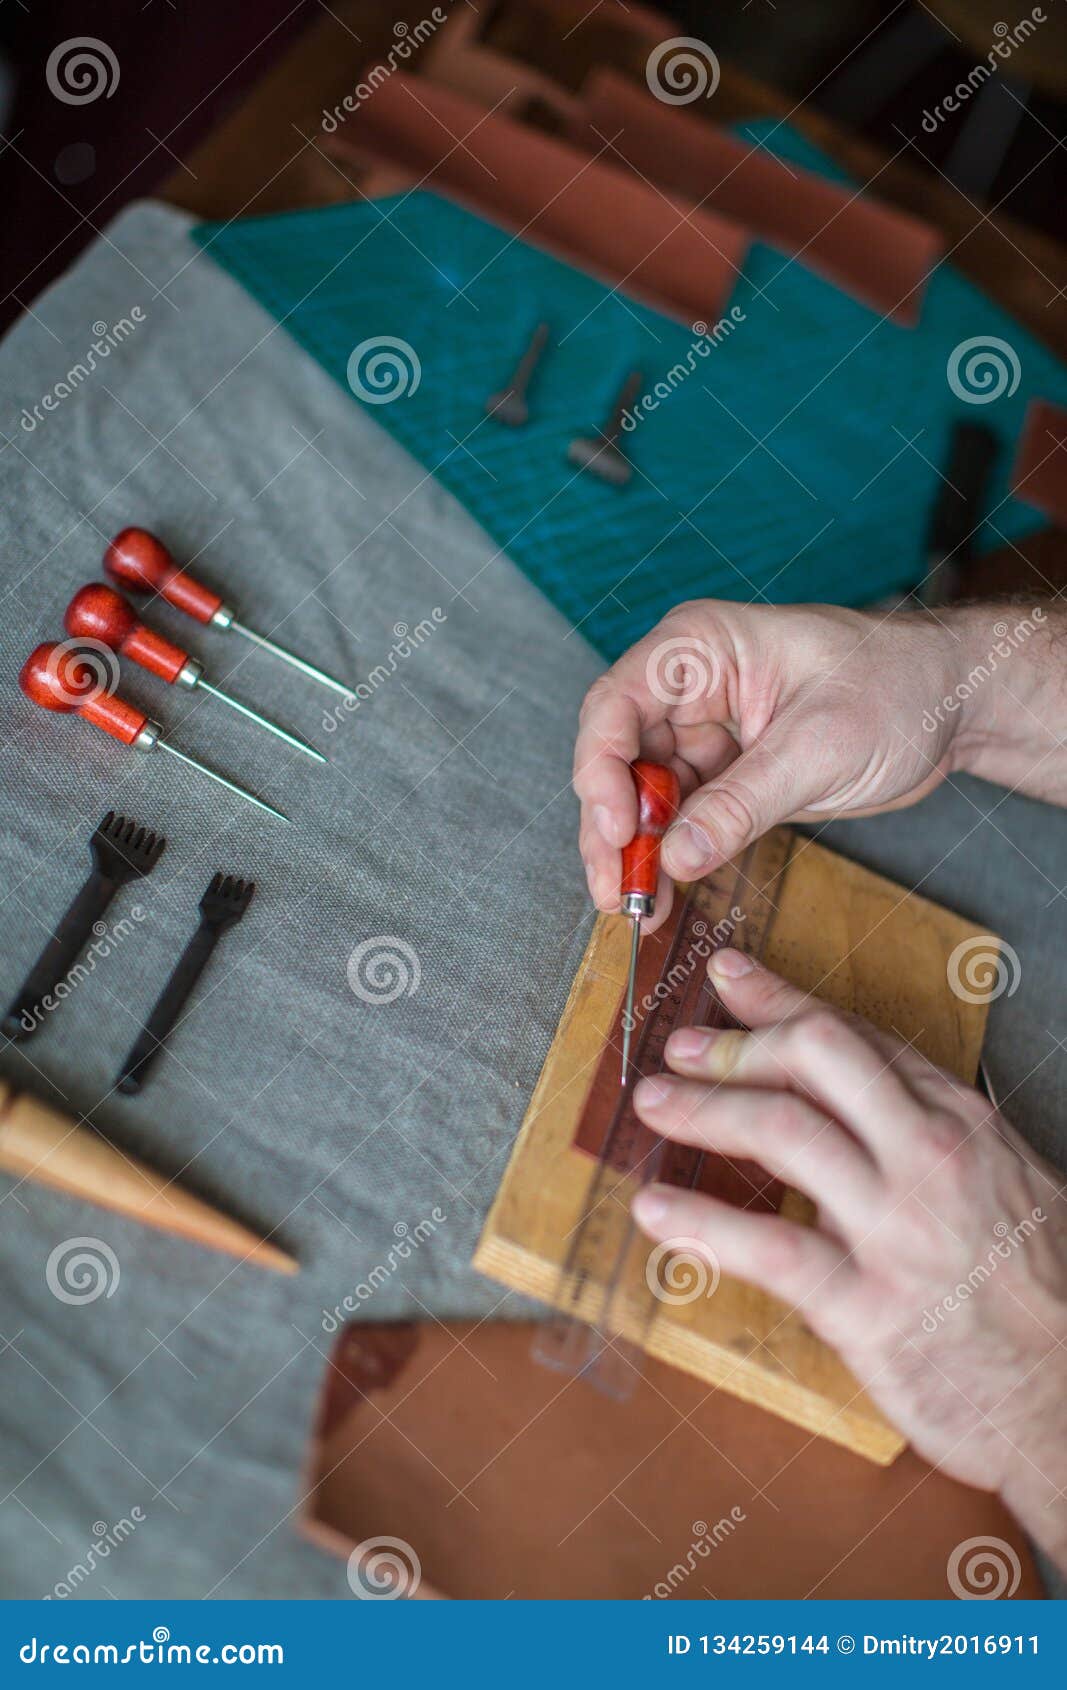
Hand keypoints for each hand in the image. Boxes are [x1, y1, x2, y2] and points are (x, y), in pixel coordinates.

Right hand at [575, 599, 969, 929]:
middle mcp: (688, 689)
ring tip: (635, 908)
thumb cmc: (897, 685)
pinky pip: (681, 822)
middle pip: (617, 760)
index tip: (616, 830)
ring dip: (635, 854)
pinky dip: (670, 859)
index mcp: (698, 649)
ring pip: (641, 799)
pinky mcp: (726, 777)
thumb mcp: (818, 746)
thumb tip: (676, 856)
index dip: (601, 770)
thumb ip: (743, 802)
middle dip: (610, 828)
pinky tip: (662, 897)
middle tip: (615, 890)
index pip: (615, 706)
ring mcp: (704, 734)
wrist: (952, 703)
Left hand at [631, 949, 1066, 1567]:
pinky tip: (653, 1211)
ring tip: (654, 1104)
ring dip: (703, 1109)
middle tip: (680, 1047)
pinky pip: (768, 1249)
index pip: (856, 1037)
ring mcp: (898, 1229)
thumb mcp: (1006, 1184)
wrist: (1065, 1401)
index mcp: (961, 1122)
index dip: (781, 1000)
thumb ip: (926, 1136)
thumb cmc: (1034, 1296)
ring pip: (781, 1131)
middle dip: (736, 1043)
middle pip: (815, 1058)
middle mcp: (930, 1159)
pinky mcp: (867, 1306)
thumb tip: (849, 1096)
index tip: (731, 976)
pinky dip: (700, 1222)